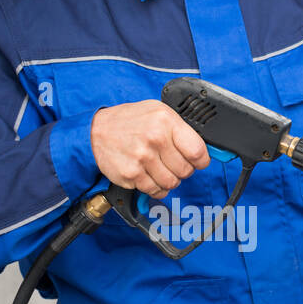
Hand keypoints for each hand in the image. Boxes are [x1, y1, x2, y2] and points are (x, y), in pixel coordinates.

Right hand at [90, 100, 210, 199]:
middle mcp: (154, 138)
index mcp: (165, 121)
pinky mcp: (131, 174)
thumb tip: (208, 151)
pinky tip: (147, 173)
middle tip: (169, 161)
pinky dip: (155, 187)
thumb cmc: (131, 121)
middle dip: (181, 169)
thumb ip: (182, 131)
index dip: (200, 160)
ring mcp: (142, 158)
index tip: (196, 160)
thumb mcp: (158, 113)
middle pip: (186, 171)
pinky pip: (156, 191)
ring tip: (157, 166)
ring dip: (168, 179)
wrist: (95, 129)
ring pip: (172, 183)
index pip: (198, 152)